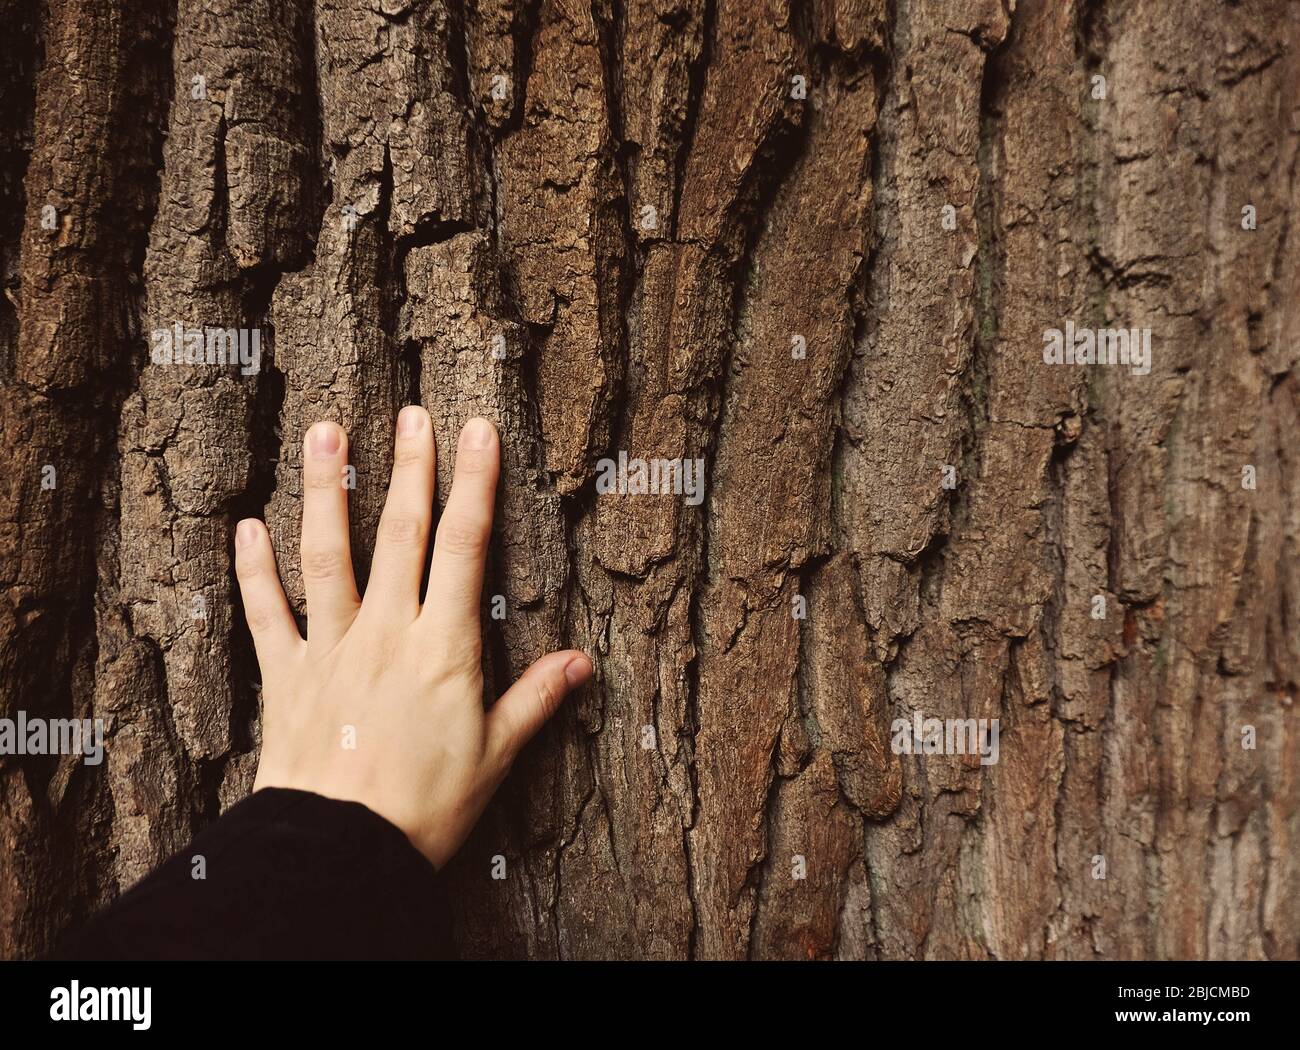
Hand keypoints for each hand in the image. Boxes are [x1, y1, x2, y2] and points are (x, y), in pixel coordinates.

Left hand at [234, 407, 591, 868]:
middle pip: (398, 533)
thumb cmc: (425, 807)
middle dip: (408, 467)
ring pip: (327, 555)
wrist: (340, 850)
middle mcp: (387, 632)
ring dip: (325, 490)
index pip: (464, 547)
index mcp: (444, 647)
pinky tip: (247, 528)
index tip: (476, 432)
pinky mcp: (288, 674)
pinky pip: (268, 614)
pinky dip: (254, 571)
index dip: (473, 484)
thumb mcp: (495, 755)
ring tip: (324, 432)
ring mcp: (332, 648)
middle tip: (411, 411)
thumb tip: (581, 662)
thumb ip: (534, 700)